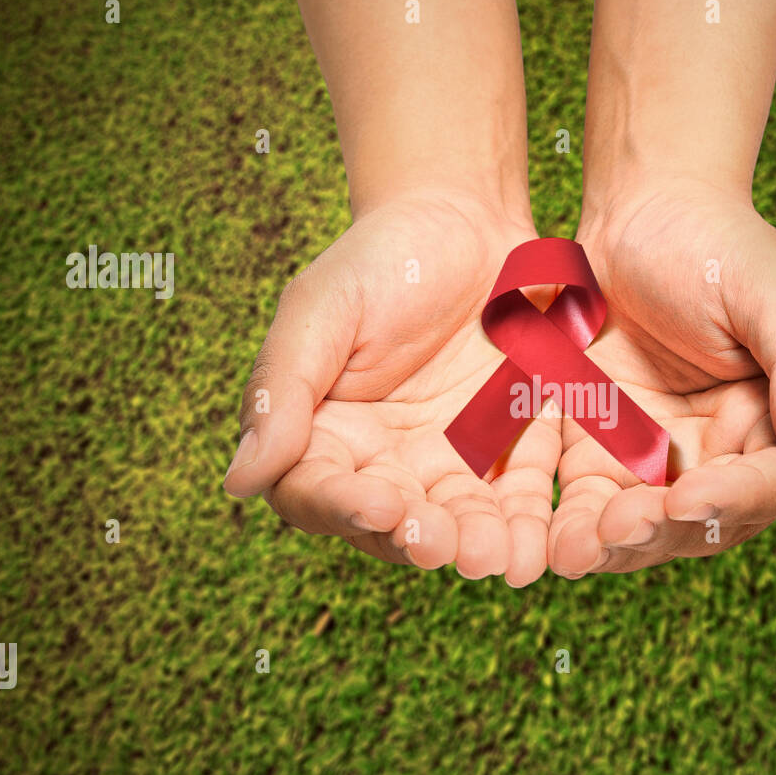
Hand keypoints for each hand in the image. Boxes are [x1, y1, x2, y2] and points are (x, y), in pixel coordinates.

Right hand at [224, 191, 557, 585]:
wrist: (468, 219)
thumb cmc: (378, 259)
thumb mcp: (319, 310)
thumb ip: (281, 391)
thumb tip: (239, 482)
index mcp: (323, 436)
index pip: (318, 491)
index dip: (344, 506)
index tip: (380, 505)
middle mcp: (383, 464)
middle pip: (392, 523)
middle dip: (418, 538)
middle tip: (443, 544)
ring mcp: (451, 463)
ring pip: (457, 523)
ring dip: (475, 544)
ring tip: (495, 556)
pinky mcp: (512, 454)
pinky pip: (518, 500)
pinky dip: (526, 525)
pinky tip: (535, 545)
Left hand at [549, 180, 775, 576]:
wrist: (637, 212)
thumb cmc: (718, 244)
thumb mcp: (774, 289)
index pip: (770, 483)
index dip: (733, 499)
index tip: (688, 498)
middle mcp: (727, 455)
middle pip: (703, 522)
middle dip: (661, 531)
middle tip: (619, 526)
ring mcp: (663, 461)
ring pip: (645, 527)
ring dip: (614, 543)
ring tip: (577, 547)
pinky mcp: (604, 455)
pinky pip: (590, 504)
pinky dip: (573, 525)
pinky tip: (549, 534)